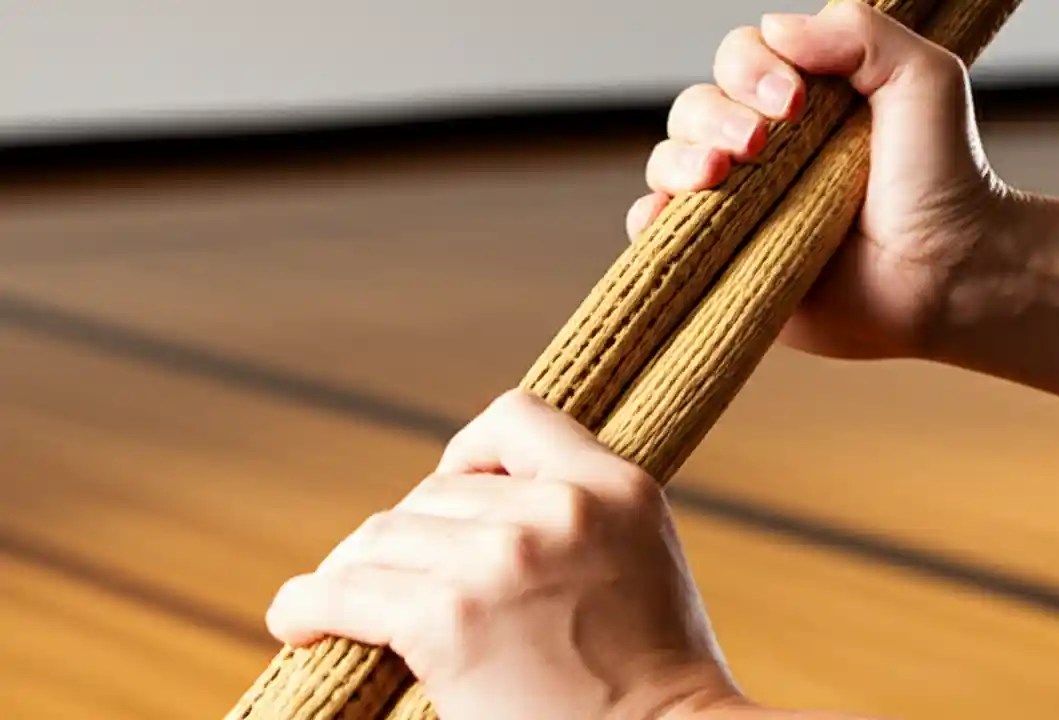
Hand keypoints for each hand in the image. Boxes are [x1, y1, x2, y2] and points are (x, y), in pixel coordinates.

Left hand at [266, 389, 739, 719]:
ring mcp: (500, 561)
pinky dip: (307, 605)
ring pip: (383, 538)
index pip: (513, 419)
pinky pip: (347, 594)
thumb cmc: (651, 671)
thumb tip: (471, 501)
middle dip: (406, 536)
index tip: (450, 494)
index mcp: (611, 485)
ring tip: (336, 599)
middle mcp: (556, 509)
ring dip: (352, 570)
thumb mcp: (637, 553)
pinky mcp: (449, 620)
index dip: (468, 452)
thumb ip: (574, 510)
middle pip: (433, 493)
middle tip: (392, 580)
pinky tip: (298, 621)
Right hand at [627, 1, 1013, 358]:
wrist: (947, 277)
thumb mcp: (924, 81)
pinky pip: (660, 231)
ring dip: (681, 160)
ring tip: (718, 176)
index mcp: (801, 99)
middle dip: (715, 117)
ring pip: (669, 160)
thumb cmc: (944, 182)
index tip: (792, 101)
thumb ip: (861, 34)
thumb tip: (776, 29)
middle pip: (696, 106)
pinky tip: (670, 214)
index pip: (742, 57)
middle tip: (757, 145)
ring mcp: (740, 203)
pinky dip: (651, 218)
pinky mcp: (726, 257)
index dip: (752, 69)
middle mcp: (762, 147)